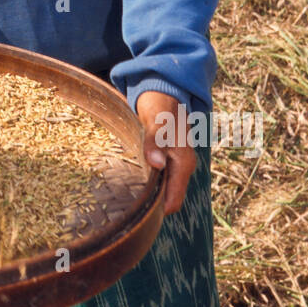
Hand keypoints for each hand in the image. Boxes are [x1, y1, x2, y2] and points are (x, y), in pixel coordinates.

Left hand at [135, 90, 195, 215]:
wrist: (164, 92)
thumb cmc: (160, 107)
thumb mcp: (156, 123)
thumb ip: (155, 143)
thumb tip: (157, 164)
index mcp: (183, 164)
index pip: (173, 202)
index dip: (156, 212)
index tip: (134, 214)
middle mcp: (182, 167)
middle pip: (167, 199)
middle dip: (149, 206)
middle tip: (124, 208)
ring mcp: (175, 164)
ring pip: (162, 190)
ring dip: (147, 194)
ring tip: (124, 197)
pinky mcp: (166, 159)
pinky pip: (158, 179)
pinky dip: (146, 183)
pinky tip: (129, 182)